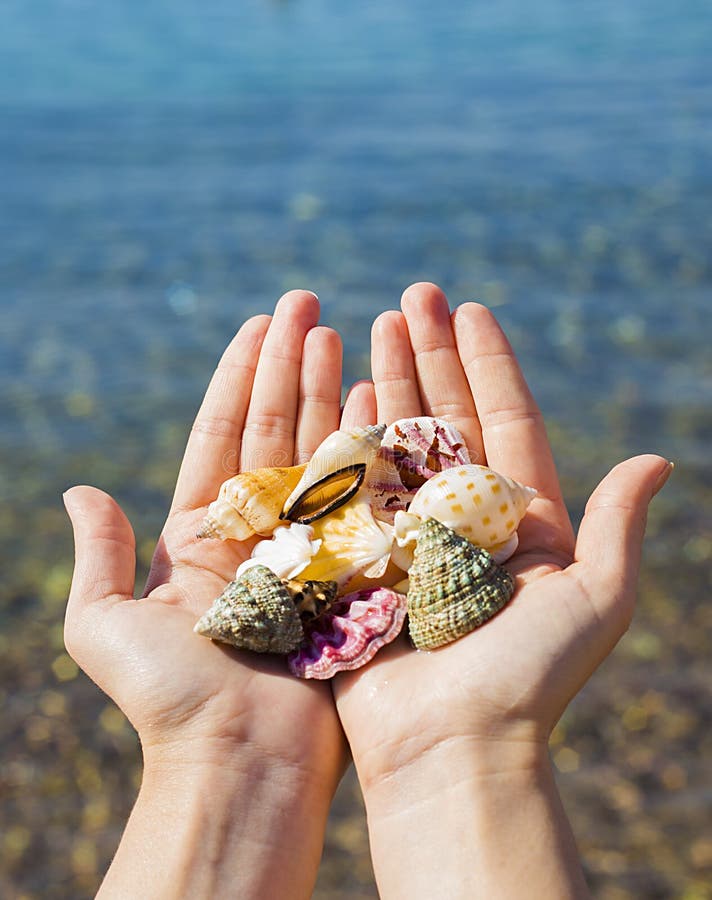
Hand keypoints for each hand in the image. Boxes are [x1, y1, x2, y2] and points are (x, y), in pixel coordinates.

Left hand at [64, 291, 347, 898]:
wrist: (240, 763)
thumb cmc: (171, 701)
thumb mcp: (106, 628)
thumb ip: (98, 558)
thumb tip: (78, 493)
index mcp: (202, 535)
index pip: (223, 434)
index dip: (239, 376)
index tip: (260, 323)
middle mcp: (258, 532)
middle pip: (273, 429)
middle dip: (289, 364)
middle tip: (307, 305)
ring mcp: (310, 546)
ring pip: (319, 449)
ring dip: (328, 389)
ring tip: (344, 331)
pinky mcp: (351, 568)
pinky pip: (361, 495)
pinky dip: (368, 443)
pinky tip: (378, 395)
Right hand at [336, 283, 670, 897]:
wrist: (453, 748)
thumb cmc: (529, 679)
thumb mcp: (594, 600)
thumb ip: (618, 528)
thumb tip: (659, 460)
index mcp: (523, 522)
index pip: (505, 420)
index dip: (489, 363)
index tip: (471, 308)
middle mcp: (465, 522)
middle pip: (447, 416)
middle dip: (430, 354)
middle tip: (413, 294)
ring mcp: (411, 536)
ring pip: (399, 439)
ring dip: (388, 381)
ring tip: (373, 325)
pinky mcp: (365, 559)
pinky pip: (356, 486)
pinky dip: (349, 437)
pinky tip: (342, 392)